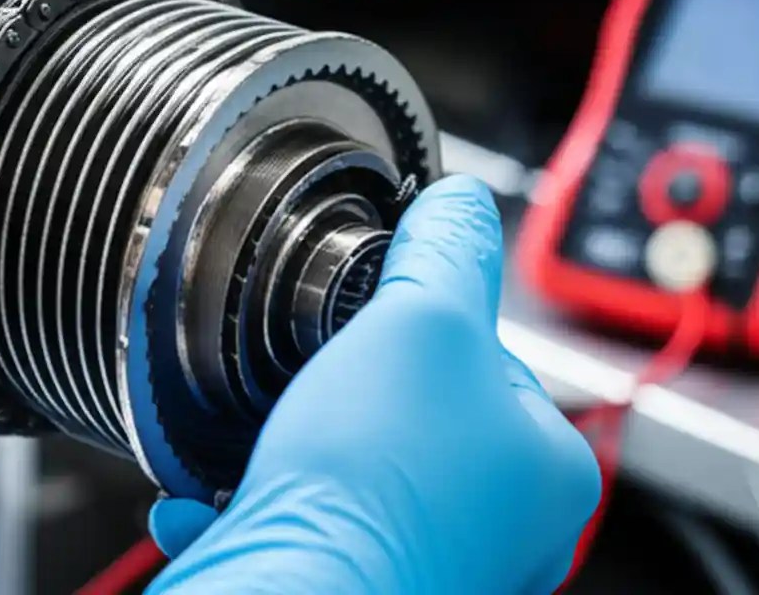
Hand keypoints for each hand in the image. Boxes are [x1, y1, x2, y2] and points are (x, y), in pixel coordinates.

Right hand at [147, 176, 599, 592]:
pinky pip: (301, 527)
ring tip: (259, 438)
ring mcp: (428, 567)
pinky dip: (250, 504)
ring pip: (349, 476)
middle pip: (411, 416)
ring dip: (290, 448)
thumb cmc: (373, 491)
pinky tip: (215, 496)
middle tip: (310, 380)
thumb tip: (459, 202)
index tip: (371, 320)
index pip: (489, 360)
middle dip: (343, 391)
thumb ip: (445, 251)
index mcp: (543, 468)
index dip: (419, 325)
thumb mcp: (421, 322)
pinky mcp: (357, 586)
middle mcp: (500, 531)